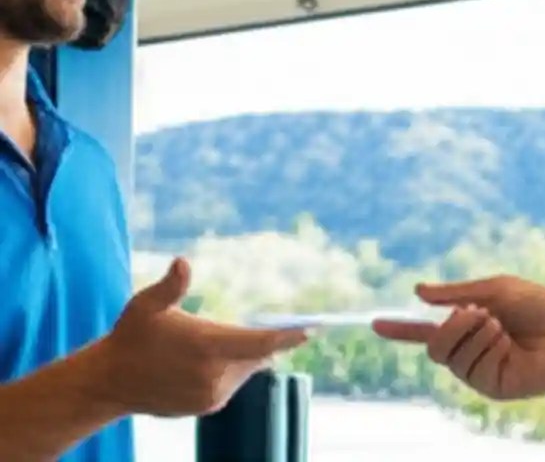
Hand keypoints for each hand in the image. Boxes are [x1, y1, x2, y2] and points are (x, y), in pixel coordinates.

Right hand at [87, 258, 307, 416]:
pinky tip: (205, 362)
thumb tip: (183, 262)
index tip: (311, 330)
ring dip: (242, 356)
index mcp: (207, 346)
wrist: (109, 381)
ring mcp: (211, 395)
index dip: (287, 337)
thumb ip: (171, 286)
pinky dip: (229, 370)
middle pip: (257, 355)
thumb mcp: (146, 305)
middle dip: (259, 341)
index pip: (260, 343)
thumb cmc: (131, 335)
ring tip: (212, 344)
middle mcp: (213, 375)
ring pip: (246, 369)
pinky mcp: (207, 406)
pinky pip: (232, 383)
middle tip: (247, 328)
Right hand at [372, 274, 544, 400]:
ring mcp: (480, 372)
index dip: (401, 329)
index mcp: (470, 327)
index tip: (375, 323)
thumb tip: (418, 291)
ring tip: (500, 326)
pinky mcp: (491, 388)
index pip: (427, 331)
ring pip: (449, 357)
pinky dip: (487, 349)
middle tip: (481, 313)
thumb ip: (456, 293)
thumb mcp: (496, 290)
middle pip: (434, 346)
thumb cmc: (541, 307)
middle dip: (451, 325)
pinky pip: (470, 369)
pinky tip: (508, 345)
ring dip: (474, 334)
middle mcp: (471, 352)